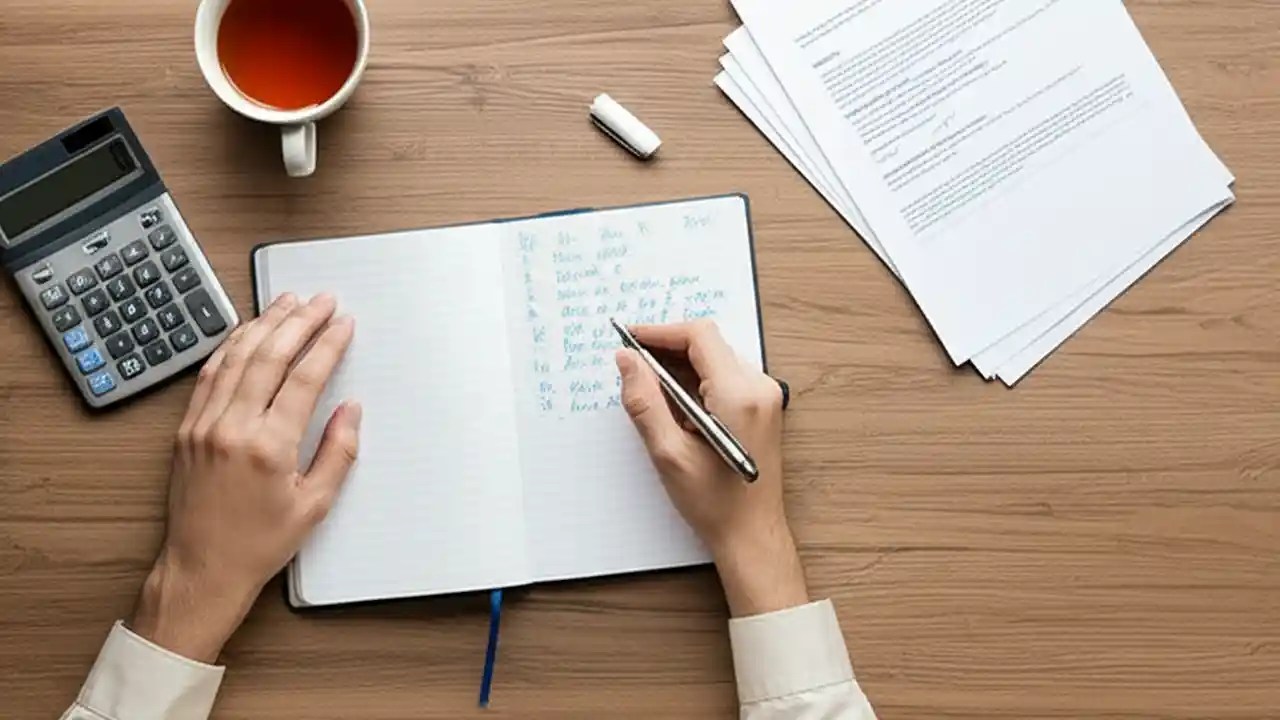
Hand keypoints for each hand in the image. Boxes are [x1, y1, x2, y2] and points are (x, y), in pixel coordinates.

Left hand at [130, 293, 359, 661]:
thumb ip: (338, 453)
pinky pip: (209, 376)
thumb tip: (351, 410)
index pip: (304, 378)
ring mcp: (204, 425)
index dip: (327, 345)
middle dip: (299, 322)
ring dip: (264, 325)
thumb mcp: (314, 505)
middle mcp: (233, 428)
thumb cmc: (259, 544)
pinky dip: (229, 347)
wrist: (201, 570)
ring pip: (235, 358)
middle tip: (321, 300)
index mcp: (269, 447)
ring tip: (286, 302)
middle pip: (269, 356)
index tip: (343, 323)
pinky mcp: (186, 430)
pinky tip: (245, 333)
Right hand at [615, 320, 807, 616]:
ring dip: (681, 364)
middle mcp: (759, 388)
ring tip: (649, 386)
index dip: (660, 332)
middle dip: (667, 348)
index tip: (630, 339)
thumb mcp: (668, 452)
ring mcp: (765, 397)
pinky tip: (674, 402)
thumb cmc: (714, 502)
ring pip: (716, 358)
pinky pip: (725, 377)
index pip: (699, 336)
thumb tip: (626, 360)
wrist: (751, 534)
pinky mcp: (763, 407)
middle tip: (632, 364)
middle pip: (708, 344)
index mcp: (739, 394)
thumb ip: (644, 400)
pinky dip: (697, 379)